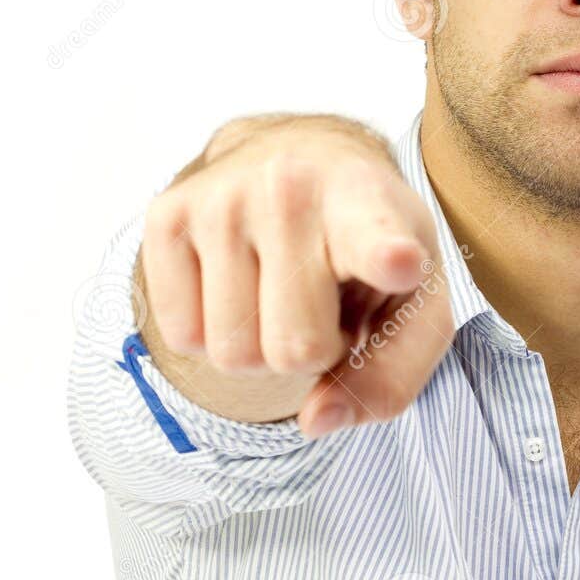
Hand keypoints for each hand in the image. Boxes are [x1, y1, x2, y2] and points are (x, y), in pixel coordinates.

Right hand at [139, 115, 453, 435]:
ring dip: (261, 347)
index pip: (374, 238)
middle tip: (326, 306)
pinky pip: (183, 338)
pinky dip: (215, 335)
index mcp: (369, 206)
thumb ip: (388, 378)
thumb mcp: (412, 308)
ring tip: (285, 292)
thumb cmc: (368, 249)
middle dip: (312, 354)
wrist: (302, 158)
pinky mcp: (166, 216)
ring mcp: (221, 199)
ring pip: (232, 354)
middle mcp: (290, 189)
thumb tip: (315, 421)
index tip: (400, 261)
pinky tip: (242, 286)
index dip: (387, 257)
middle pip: (294, 351)